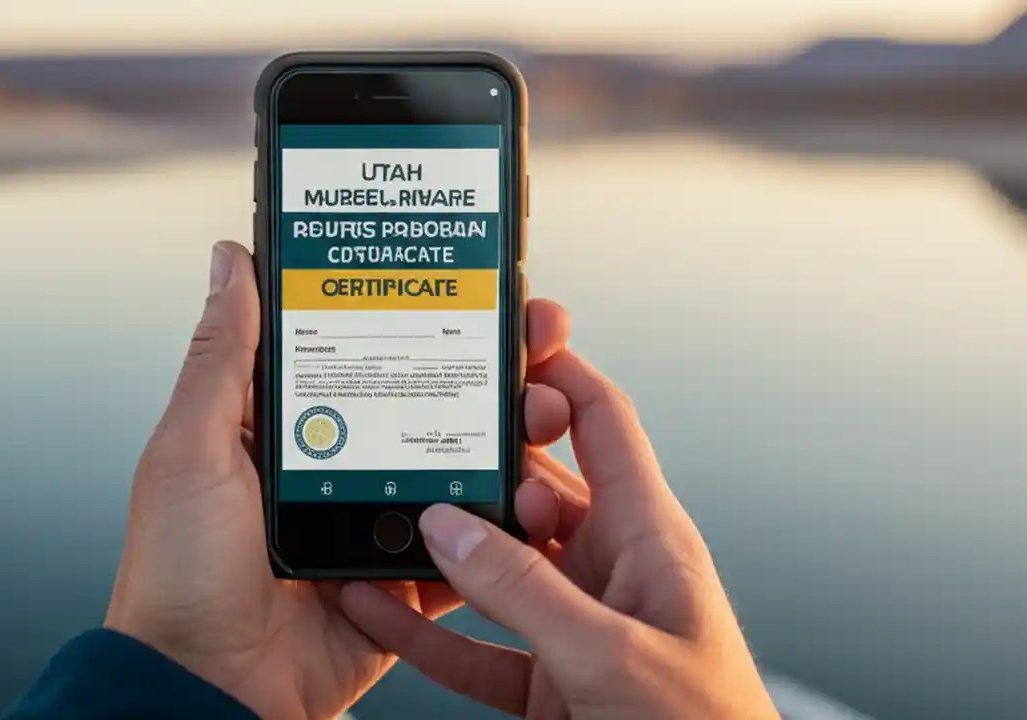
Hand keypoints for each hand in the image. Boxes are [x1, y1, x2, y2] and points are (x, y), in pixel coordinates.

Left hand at [103, 241, 575, 719]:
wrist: (206, 689)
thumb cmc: (178, 574)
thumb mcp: (193, 448)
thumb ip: (223, 357)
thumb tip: (231, 262)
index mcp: (287, 425)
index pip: (364, 348)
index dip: (416, 312)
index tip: (468, 280)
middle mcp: (337, 464)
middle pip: (426, 399)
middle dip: (486, 368)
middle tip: (529, 338)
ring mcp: (374, 522)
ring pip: (458, 465)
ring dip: (505, 438)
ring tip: (538, 409)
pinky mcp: (404, 579)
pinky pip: (464, 546)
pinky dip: (500, 524)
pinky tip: (528, 491)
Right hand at [340, 348, 778, 718]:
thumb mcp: (612, 658)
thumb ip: (526, 592)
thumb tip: (451, 527)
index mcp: (647, 540)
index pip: (602, 426)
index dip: (556, 374)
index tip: (503, 338)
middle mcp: (609, 572)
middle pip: (531, 489)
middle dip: (475, 465)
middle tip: (413, 440)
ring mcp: (573, 626)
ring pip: (493, 567)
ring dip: (437, 551)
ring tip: (379, 523)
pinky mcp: (546, 681)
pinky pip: (473, 642)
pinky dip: (425, 628)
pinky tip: (379, 608)